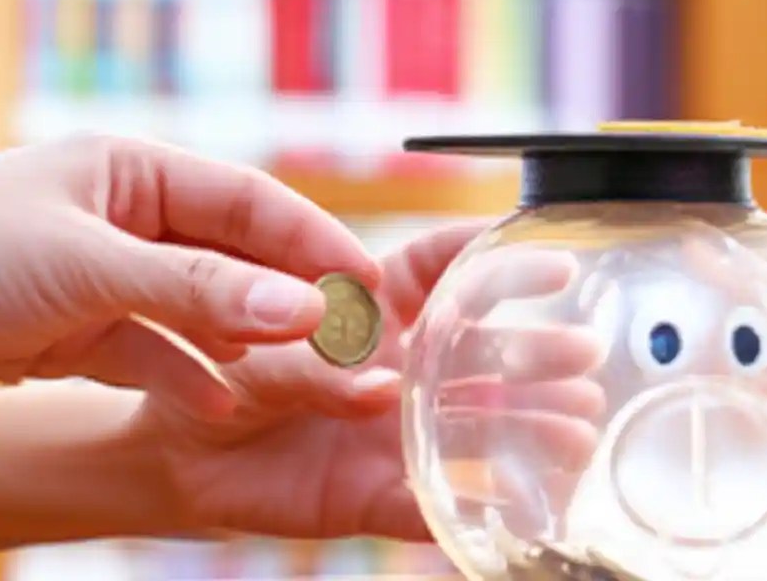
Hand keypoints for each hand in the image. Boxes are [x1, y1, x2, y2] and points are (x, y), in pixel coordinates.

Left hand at [0, 134, 378, 411]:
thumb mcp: (89, 268)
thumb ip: (200, 289)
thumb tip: (306, 311)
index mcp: (130, 170)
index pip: (249, 201)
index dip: (315, 240)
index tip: (369, 285)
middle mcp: (124, 217)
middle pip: (233, 259)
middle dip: (288, 302)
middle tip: (347, 342)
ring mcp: (104, 277)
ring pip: (198, 311)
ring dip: (242, 346)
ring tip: (294, 378)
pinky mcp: (78, 332)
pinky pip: (150, 355)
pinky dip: (183, 381)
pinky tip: (216, 408)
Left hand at [134, 224, 602, 540]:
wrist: (182, 455)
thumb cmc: (219, 371)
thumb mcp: (249, 346)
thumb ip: (307, 361)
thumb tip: (381, 387)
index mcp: (373, 307)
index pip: (443, 269)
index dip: (497, 261)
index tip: (552, 259)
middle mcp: (401, 367)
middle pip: (482, 352)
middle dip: (538, 350)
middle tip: (584, 352)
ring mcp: (397, 431)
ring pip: (474, 429)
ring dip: (529, 429)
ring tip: (578, 430)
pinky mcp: (377, 494)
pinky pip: (429, 503)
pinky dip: (470, 507)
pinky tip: (524, 501)